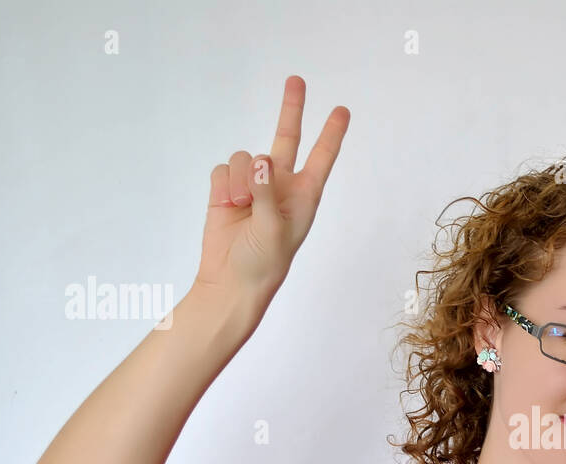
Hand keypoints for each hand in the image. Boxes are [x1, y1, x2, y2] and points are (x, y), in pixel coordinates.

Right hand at [193, 75, 349, 304]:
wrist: (230, 280)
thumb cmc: (263, 262)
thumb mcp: (274, 230)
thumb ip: (268, 193)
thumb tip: (260, 161)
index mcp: (304, 196)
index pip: (321, 158)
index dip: (331, 133)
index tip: (342, 110)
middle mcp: (280, 185)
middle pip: (286, 136)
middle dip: (291, 108)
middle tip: (296, 79)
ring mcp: (252, 184)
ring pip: (245, 157)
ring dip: (241, 179)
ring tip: (241, 207)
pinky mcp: (226, 187)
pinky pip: (222, 168)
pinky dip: (223, 184)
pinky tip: (227, 204)